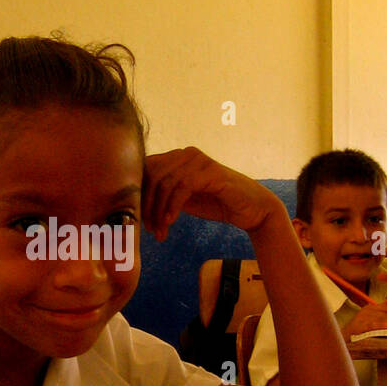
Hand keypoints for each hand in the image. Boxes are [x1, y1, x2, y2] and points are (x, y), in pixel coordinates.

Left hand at [142, 148, 279, 239]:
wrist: (251, 209)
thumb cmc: (216, 204)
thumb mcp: (182, 200)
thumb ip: (163, 196)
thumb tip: (135, 206)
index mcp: (176, 157)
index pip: (145, 169)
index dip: (138, 195)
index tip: (138, 220)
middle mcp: (186, 154)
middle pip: (151, 175)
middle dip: (147, 205)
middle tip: (149, 229)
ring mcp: (198, 161)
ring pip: (165, 183)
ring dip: (158, 211)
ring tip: (160, 231)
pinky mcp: (210, 172)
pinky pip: (182, 187)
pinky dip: (172, 206)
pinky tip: (171, 222)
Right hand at [342, 303, 386, 339]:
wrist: (344, 339)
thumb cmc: (358, 330)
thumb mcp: (369, 318)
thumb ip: (380, 310)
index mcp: (369, 308)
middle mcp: (366, 311)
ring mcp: (364, 318)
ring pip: (384, 319)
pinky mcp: (362, 326)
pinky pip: (376, 325)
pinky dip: (386, 326)